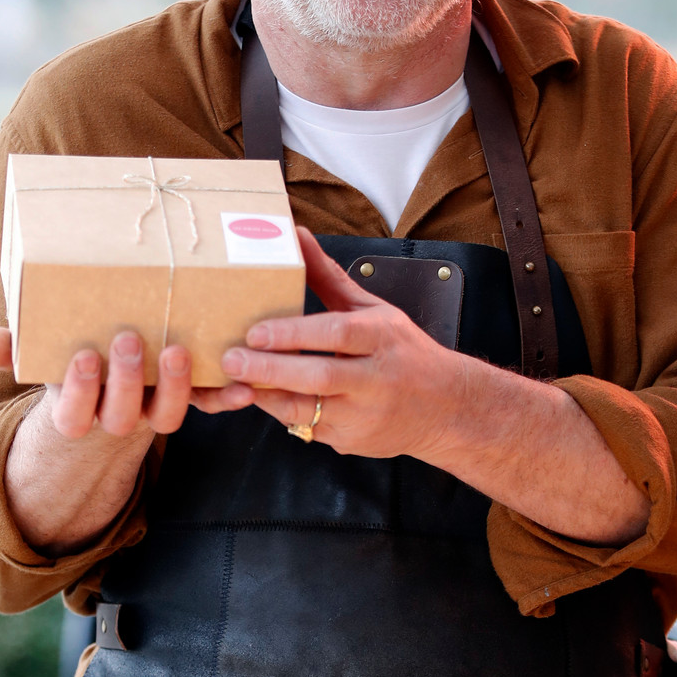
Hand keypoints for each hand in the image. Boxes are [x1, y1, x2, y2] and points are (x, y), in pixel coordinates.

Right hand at [0, 327, 214, 555]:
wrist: (112, 393)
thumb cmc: (76, 366)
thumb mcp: (43, 360)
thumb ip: (17, 351)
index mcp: (78, 414)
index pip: (74, 415)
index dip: (80, 390)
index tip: (83, 358)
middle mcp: (118, 420)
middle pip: (122, 415)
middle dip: (126, 380)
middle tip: (129, 340)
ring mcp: (154, 413)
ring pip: (167, 416)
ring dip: (175, 387)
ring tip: (179, 350)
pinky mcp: (187, 403)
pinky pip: (207, 408)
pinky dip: (226, 399)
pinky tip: (244, 388)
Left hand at [194, 230, 466, 461]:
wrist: (445, 409)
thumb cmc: (403, 352)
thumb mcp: (374, 310)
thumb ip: (330, 277)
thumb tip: (297, 235)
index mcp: (383, 337)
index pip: (336, 333)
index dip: (294, 334)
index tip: (255, 332)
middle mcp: (376, 378)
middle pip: (319, 375)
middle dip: (270, 369)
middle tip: (230, 359)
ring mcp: (364, 415)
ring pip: (308, 409)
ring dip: (268, 396)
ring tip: (234, 381)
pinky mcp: (353, 441)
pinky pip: (308, 428)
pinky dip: (281, 412)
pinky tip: (259, 398)